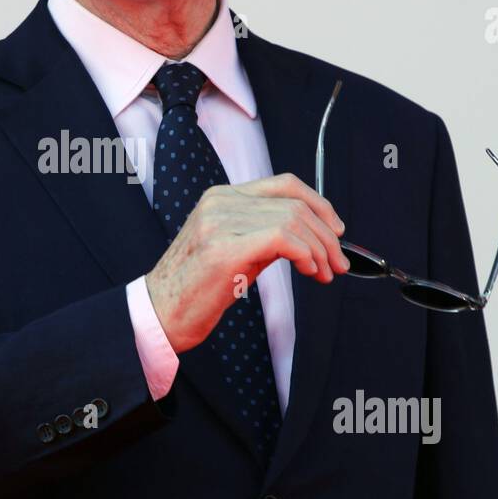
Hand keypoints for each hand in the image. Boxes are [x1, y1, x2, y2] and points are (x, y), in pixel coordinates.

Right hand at [145, 173, 349, 353]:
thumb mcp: (233, 251)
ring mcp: (219, 223)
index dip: (319, 203)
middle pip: (294, 204)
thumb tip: (310, 238)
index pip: (284, 184)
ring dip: (320, 250)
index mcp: (221, 197)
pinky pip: (282, 239)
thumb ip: (265, 234)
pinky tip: (310, 271)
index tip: (335, 230)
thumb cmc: (194, 289)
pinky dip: (305, 254)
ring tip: (325, 273)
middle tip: (338, 264)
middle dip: (326, 236)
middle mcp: (219, 202)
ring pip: (292, 220)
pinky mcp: (224, 249)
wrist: (159, 314)